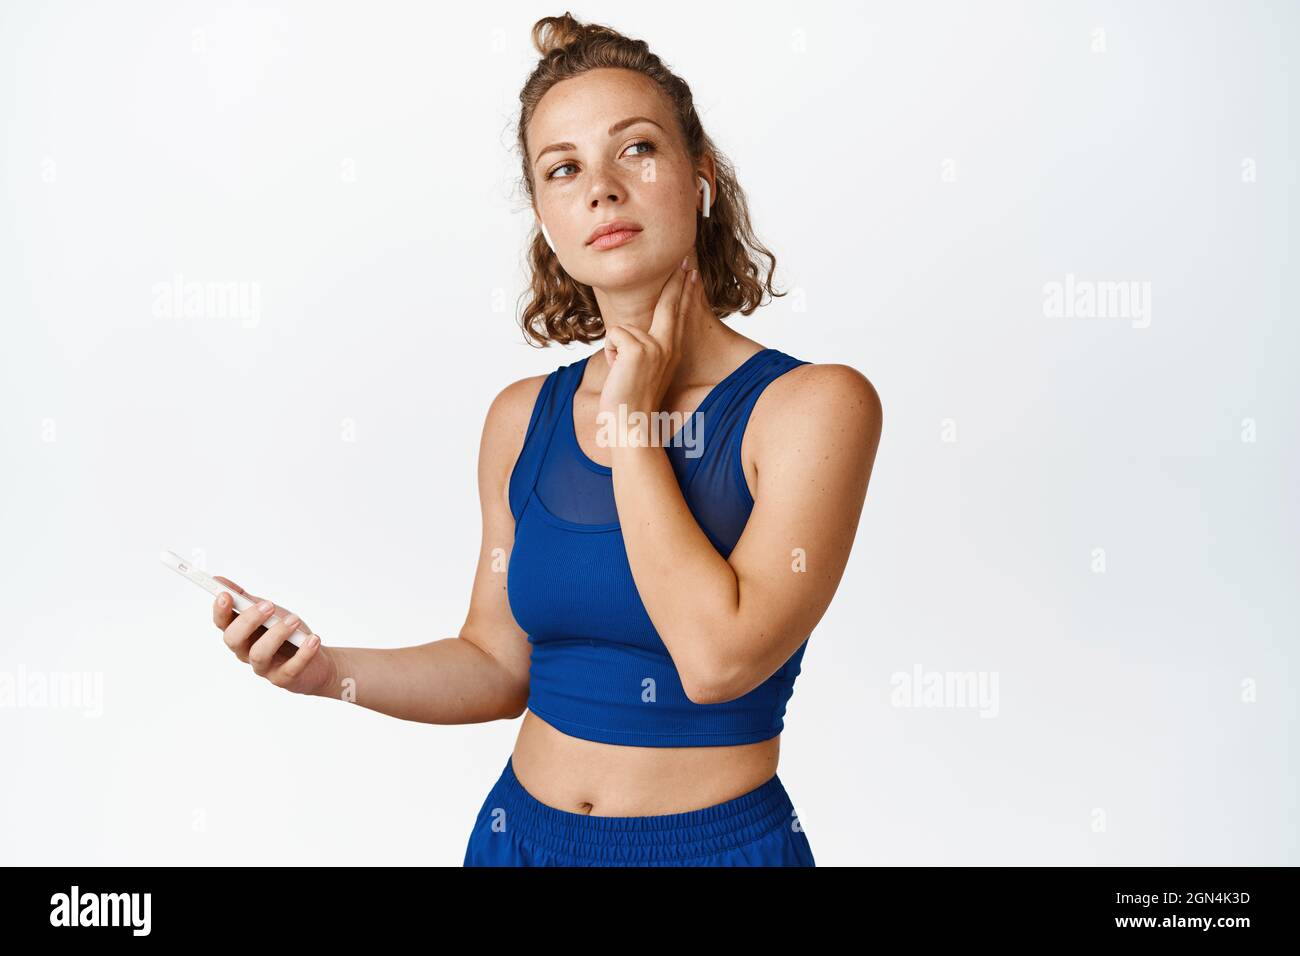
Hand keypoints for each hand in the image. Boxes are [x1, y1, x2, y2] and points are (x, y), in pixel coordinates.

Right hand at [211, 575, 336, 696]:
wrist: (318, 662)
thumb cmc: (288, 635)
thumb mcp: (268, 613)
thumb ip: (245, 599)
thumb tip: (218, 581)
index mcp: (241, 635)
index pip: (222, 624)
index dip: (220, 611)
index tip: (225, 595)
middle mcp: (247, 652)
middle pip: (234, 640)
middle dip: (248, 621)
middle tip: (269, 605)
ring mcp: (265, 668)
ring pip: (259, 654)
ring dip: (277, 634)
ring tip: (295, 620)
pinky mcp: (284, 679)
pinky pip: (290, 668)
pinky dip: (303, 653)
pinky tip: (313, 639)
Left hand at [598, 252, 701, 447]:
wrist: (631, 423)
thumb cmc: (630, 402)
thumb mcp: (641, 371)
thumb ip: (641, 350)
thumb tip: (629, 334)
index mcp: (671, 352)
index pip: (677, 314)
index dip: (684, 292)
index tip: (691, 273)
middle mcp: (668, 347)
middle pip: (670, 305)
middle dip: (677, 281)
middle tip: (686, 260)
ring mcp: (655, 347)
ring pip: (624, 329)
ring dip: (615, 350)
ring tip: (621, 373)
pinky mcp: (638, 350)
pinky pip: (614, 336)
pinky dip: (610, 354)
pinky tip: (617, 373)